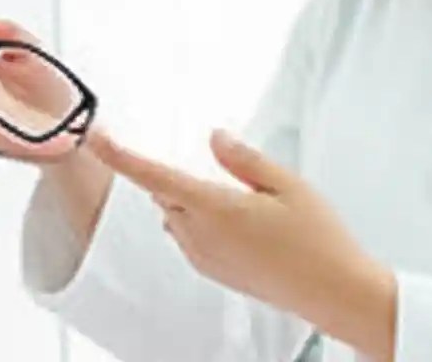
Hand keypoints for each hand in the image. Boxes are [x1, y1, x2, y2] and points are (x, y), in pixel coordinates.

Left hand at [86, 129, 396, 356]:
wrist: (334, 293)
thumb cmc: (317, 239)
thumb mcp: (286, 184)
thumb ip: (243, 158)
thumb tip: (214, 138)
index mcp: (215, 208)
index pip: (153, 176)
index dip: (120, 155)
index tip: (97, 137)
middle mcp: (200, 235)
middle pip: (163, 194)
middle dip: (172, 174)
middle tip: (210, 165)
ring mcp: (205, 257)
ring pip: (174, 216)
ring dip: (186, 198)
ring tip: (236, 196)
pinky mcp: (213, 272)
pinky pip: (187, 237)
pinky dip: (198, 220)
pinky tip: (239, 220)